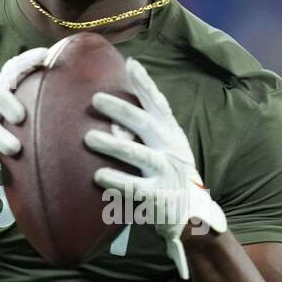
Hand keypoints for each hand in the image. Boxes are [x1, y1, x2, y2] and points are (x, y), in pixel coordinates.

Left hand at [85, 57, 226, 278]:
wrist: (192, 217)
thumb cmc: (168, 175)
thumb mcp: (164, 147)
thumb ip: (144, 129)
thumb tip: (111, 107)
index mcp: (171, 135)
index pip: (159, 105)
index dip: (146, 85)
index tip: (132, 64)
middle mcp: (171, 151)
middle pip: (146, 125)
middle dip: (121, 110)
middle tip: (96, 99)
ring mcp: (167, 175)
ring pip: (140, 156)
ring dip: (114, 146)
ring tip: (88, 137)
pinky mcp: (160, 200)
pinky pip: (136, 189)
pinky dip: (117, 181)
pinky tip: (98, 175)